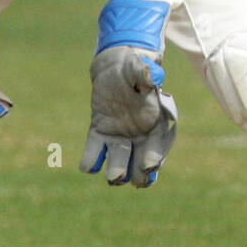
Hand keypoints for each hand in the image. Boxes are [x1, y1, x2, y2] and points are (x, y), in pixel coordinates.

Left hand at [79, 46, 176, 187]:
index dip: (155, 156)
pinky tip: (88, 166)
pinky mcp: (100, 134)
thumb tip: (154, 76)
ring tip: (114, 178)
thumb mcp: (139, 68)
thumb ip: (146, 74)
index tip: (150, 165)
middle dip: (139, 173)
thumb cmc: (132, 67)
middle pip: (142, 161)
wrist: (114, 68)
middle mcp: (140, 134)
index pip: (158, 144)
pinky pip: (96, 152)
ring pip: (120, 161)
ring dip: (117, 172)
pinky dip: (91, 160)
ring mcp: (119, 137)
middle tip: (135, 179)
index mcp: (156, 121)